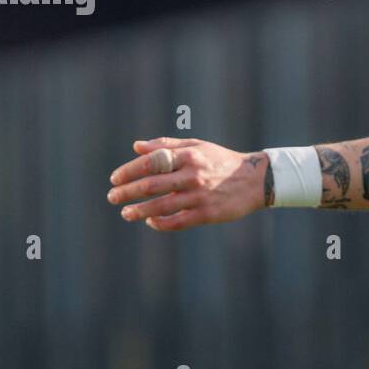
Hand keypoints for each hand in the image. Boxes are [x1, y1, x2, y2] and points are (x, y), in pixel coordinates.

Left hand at [107, 137, 267, 230]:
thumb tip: (136, 147)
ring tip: (125, 213)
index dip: (129, 171)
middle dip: (127, 192)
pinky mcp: (207, 214)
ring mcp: (200, 196)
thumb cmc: (221, 161)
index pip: (151, 162)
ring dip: (139, 211)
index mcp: (189, 155)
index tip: (115, 179)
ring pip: (162, 206)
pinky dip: (160, 223)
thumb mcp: (197, 146)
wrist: (256, 180)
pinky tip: (150, 221)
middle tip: (112, 197)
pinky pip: (178, 221)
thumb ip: (166, 145)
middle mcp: (193, 175)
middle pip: (152, 184)